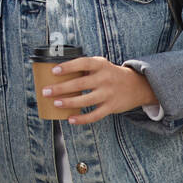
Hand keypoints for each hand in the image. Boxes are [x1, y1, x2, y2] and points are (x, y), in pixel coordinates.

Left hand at [41, 56, 156, 124]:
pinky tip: (70, 119)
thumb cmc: (109, 74)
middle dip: (61, 88)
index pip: (83, 63)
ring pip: (86, 100)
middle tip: (46, 91)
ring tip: (56, 103)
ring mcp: (109, 93)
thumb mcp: (100, 65)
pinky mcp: (111, 107)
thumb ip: (83, 68)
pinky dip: (82, 119)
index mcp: (100, 65)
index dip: (68, 67)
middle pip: (81, 83)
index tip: (54, 71)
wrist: (136, 85)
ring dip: (69, 102)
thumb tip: (54, 75)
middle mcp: (105, 78)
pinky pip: (95, 115)